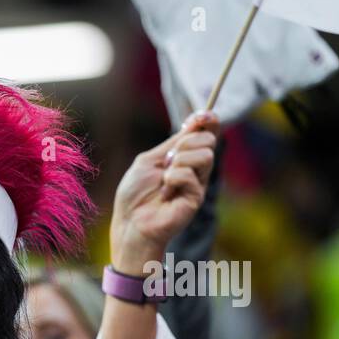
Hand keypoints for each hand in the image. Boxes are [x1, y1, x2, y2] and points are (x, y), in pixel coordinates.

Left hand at [109, 111, 219, 273]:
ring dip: (179, 162)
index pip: (206, 133)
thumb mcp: (149, 160)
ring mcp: (198, 183)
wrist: (130, 222)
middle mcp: (195, 169)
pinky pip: (190, 174)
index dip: (208, 120)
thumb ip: (172, 143)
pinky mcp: (197, 197)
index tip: (201, 116)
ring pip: (205, 154)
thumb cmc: (135, 194)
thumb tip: (195, 122)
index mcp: (184, 157)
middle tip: (168, 161)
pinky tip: (165, 194)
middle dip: (186, 143)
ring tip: (165, 179)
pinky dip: (173, 179)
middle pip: (208, 140)